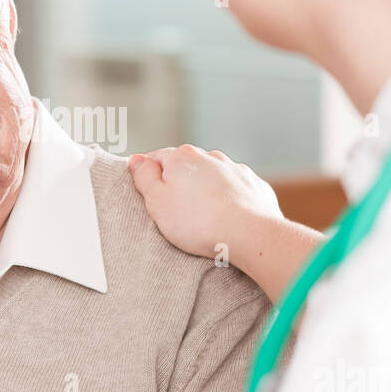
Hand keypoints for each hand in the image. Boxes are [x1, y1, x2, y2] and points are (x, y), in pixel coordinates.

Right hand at [128, 144, 282, 262]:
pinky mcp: (253, 185)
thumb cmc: (198, 222)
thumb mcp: (157, 202)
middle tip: (174, 211)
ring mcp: (235, 169)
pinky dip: (229, 199)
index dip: (148, 174)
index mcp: (181, 157)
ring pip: (212, 175)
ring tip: (202, 217)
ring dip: (204, 189)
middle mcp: (210, 156)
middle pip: (185, 166)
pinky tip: (227, 217)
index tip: (148, 193)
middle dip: (178, 182)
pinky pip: (235, 189)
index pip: (155, 158)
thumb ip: (144, 177)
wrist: (250, 234)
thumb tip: (137, 160)